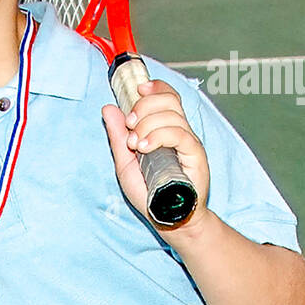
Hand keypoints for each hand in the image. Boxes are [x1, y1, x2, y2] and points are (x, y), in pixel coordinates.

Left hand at [101, 79, 209, 230]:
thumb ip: (118, 136)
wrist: (165, 217)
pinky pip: (179, 134)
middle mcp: (179, 131)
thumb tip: (109, 107)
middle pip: (168, 100)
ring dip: (147, 124)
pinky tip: (144, 148)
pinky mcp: (195, 154)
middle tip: (130, 126)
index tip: (136, 90)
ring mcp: (188, 142)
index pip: (166, 96)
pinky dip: (158, 136)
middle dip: (143, 106)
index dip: (153, 88)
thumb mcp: (125, 161)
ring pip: (171, 115)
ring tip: (135, 144)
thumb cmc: (148, 192)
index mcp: (165, 128)